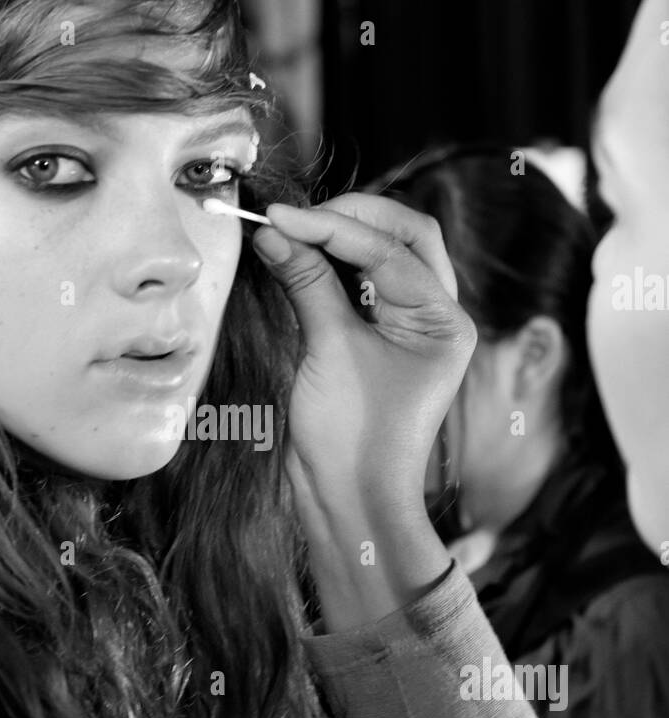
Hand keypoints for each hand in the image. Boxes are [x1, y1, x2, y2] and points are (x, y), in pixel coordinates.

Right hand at [254, 195, 475, 521]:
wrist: (351, 501)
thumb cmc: (355, 438)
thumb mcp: (330, 351)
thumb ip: (307, 283)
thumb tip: (273, 231)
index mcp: (444, 320)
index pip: (389, 249)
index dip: (331, 226)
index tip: (277, 217)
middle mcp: (434, 316)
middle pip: (402, 236)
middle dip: (349, 218)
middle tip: (291, 218)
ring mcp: (407, 327)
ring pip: (382, 255)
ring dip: (337, 237)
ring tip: (286, 231)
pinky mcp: (375, 340)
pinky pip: (358, 284)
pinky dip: (329, 265)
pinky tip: (294, 256)